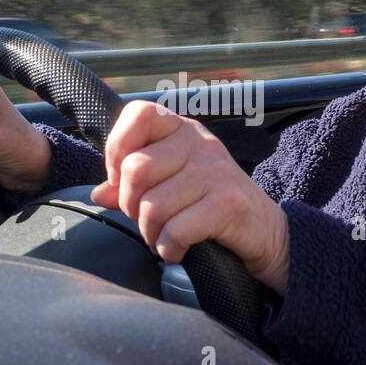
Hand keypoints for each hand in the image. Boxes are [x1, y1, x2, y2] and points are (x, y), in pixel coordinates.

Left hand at [89, 101, 289, 294]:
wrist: (266, 232)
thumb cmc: (213, 206)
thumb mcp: (172, 187)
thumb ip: (134, 186)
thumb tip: (100, 193)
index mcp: (182, 130)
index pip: (138, 114)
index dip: (117, 147)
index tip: (120, 179)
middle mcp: (199, 143)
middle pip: (135, 169)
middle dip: (131, 205)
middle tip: (147, 219)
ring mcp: (215, 170)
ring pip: (151, 205)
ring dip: (151, 233)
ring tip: (164, 237)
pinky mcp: (227, 202)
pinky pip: (175, 229)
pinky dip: (169, 248)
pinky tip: (177, 250)